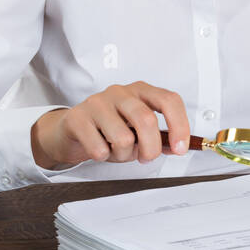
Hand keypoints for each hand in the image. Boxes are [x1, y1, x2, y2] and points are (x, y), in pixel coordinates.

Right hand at [31, 82, 192, 168]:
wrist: (69, 130)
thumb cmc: (108, 128)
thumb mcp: (137, 129)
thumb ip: (158, 136)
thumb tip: (178, 146)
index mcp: (140, 90)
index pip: (169, 100)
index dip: (179, 125)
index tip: (180, 148)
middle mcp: (120, 92)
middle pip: (146, 120)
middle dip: (151, 148)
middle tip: (145, 158)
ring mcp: (97, 102)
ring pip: (123, 139)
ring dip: (122, 155)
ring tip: (115, 150)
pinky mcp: (77, 117)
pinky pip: (98, 148)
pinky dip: (102, 157)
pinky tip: (97, 149)